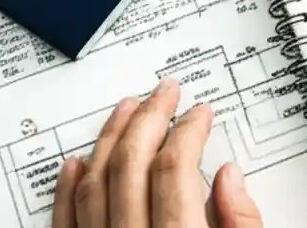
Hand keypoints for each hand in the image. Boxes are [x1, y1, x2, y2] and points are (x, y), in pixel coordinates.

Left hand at [51, 78, 263, 227]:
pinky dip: (67, 188)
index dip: (189, 131)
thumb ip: (242, 224)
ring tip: (127, 109)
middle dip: (150, 118)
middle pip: (131, 165)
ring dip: (110, 139)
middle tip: (165, 92)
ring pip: (94, 184)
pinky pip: (64, 220)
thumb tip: (231, 178)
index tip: (200, 114)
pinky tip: (76, 163)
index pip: (175, 168)